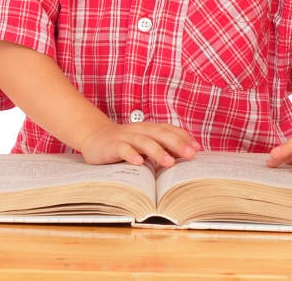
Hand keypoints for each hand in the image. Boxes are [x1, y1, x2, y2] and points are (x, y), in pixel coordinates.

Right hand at [80, 122, 200, 167]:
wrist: (93, 137)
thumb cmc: (124, 144)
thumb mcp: (143, 143)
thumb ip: (160, 147)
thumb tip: (184, 157)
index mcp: (149, 129)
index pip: (169, 130)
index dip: (183, 137)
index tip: (197, 148)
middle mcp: (139, 130)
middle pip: (160, 134)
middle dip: (177, 144)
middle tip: (190, 154)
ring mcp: (125, 137)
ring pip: (144, 141)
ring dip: (157, 151)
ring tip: (169, 162)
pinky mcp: (112, 146)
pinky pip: (122, 149)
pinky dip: (131, 154)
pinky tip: (138, 162)